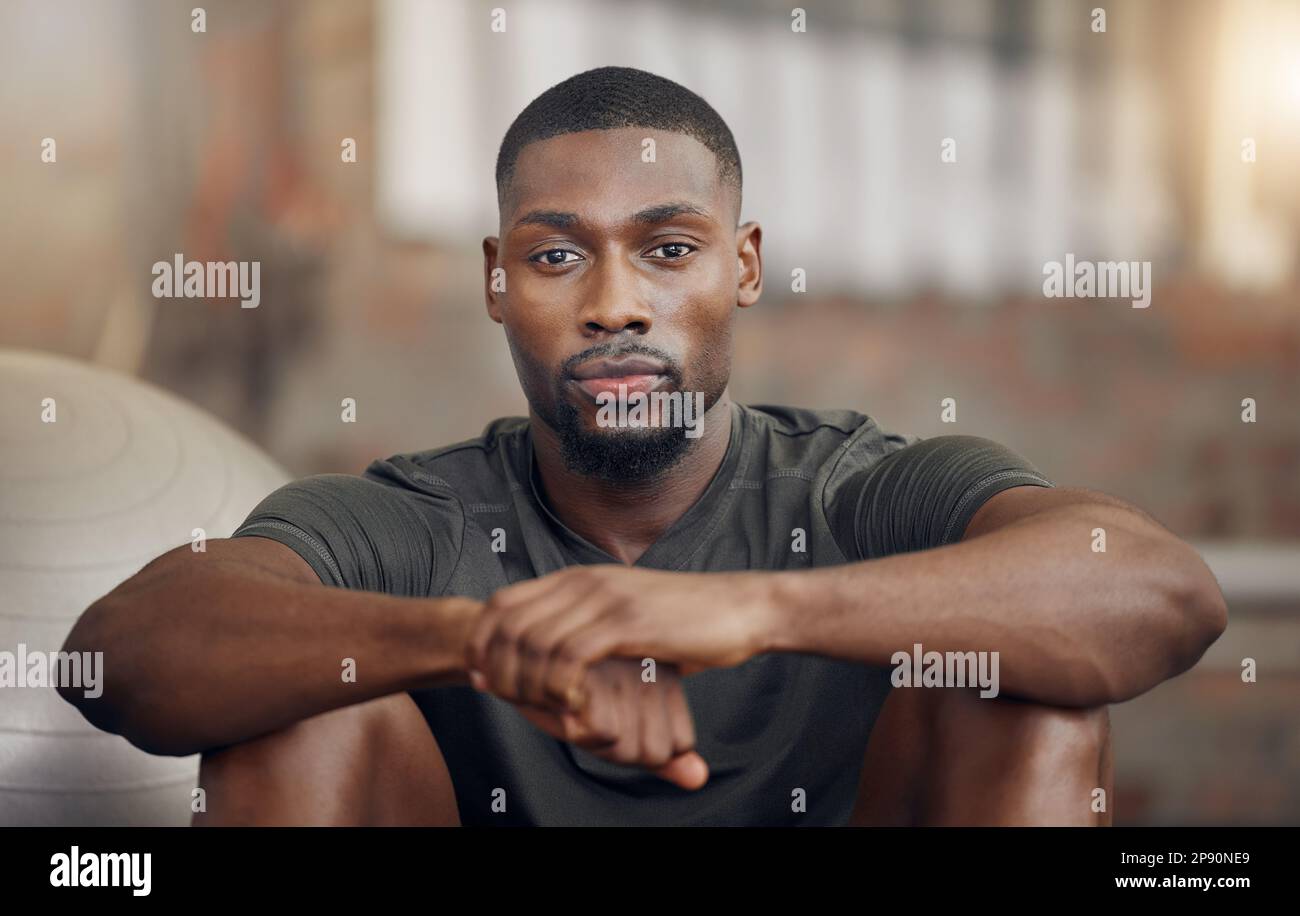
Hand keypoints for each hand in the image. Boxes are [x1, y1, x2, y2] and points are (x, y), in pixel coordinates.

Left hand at [465, 565, 775, 713]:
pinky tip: (577, 705)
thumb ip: (585, 626)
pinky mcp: (626, 623)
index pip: (501, 603)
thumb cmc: (685, 622)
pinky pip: (569, 658)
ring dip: (529, 686)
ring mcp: (604, 599)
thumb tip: (550, 656)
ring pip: (533, 644)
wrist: (740, 609)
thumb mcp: (624, 616)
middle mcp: (582, 582)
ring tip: (546, 709)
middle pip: (506, 625)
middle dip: (497, 670)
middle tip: (509, 702)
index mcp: (577, 578)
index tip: (484, 679)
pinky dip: (561, 688)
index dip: (482, 643)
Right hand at [474, 656, 708, 789]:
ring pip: (629, 749)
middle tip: (593, 719)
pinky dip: (580, 731)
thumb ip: (667, 755)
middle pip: (653, 753)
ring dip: (597, 744)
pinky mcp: (600, 670)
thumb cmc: (572, 692)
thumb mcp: (627, 726)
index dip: (640, 748)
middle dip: (618, 750)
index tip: (616, 722)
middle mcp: (653, 669)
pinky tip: (566, 706)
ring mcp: (625, 667)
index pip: (676, 746)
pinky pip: (605, 734)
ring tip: (579, 710)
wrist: (514, 650)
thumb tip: (698, 779)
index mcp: (666, 675)